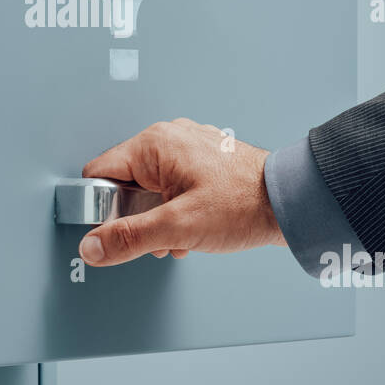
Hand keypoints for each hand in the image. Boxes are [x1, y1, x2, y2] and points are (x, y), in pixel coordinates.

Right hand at [77, 118, 284, 266]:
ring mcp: (187, 148)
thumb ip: (129, 238)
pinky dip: (178, 212)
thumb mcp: (178, 227)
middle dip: (139, 219)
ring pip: (150, 191)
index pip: (99, 174)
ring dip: (160, 220)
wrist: (292, 203)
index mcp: (155, 144)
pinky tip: (197, 228)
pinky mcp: (203, 162)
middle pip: (125, 184)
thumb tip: (92, 246)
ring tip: (185, 234)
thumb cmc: (244, 204)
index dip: (103, 207)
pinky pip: (172, 189)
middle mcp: (168, 138)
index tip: (118, 229)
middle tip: (162, 234)